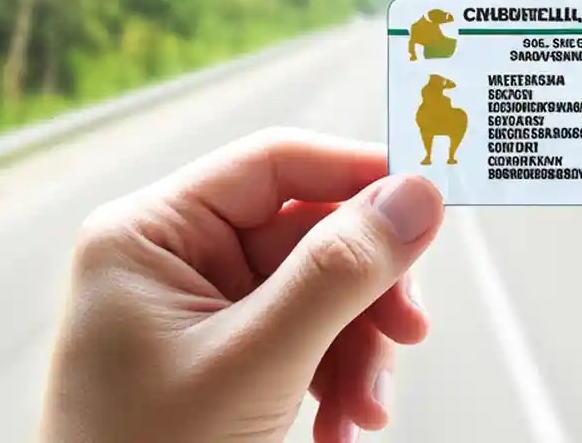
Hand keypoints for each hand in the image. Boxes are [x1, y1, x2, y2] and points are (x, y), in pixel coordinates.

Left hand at [41, 129, 443, 442]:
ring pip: (321, 290)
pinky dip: (338, 377)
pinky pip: (308, 335)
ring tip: (365, 411)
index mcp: (151, 234)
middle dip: (364, 296)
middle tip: (409, 333)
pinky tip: (342, 424)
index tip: (431, 200)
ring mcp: (200, 306)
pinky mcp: (226, 351)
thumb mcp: (255, 361)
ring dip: (358, 350)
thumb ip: (339, 272)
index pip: (276, 164)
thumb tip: (417, 196)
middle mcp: (174, 257)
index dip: (359, 174)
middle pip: (311, 234)